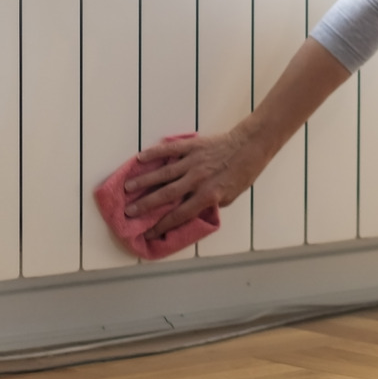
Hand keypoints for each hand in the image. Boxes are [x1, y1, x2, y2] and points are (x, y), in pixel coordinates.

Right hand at [123, 129, 265, 238]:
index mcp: (208, 195)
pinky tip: (140, 159)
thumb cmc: (242, 173)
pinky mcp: (192, 146)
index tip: (148, 232)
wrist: (250, 147)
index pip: (180, 215)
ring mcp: (193, 162)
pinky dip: (154, 154)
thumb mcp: (230, 197)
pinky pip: (169, 151)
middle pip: (166, 196)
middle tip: (128, 212)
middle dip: (146, 205)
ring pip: (163, 174)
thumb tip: (191, 211)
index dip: (162, 226)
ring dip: (144, 181)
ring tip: (127, 187)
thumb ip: (209, 204)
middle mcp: (197, 180)